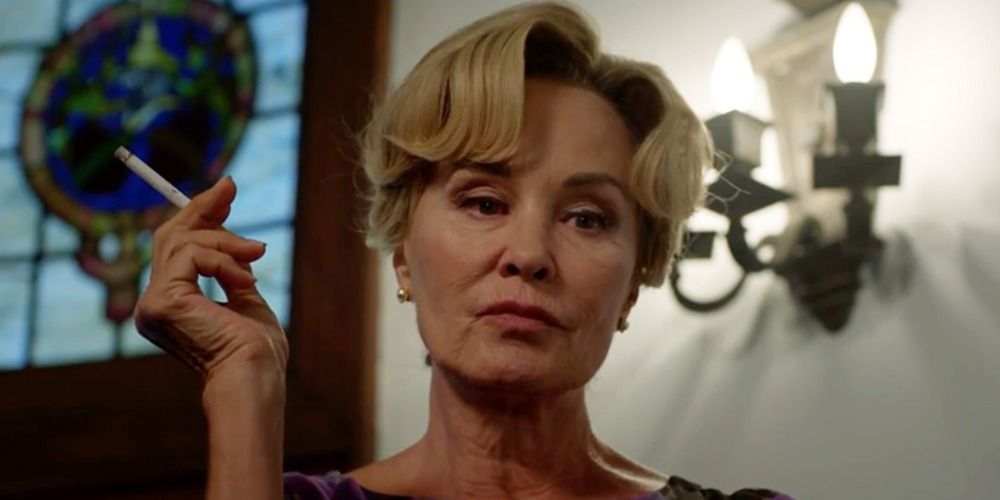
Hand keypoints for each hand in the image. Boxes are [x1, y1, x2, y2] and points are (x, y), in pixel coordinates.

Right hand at [134, 177, 288, 381]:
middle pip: (169, 237)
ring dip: (227, 242)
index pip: (175, 250)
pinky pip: (192, 256)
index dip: (198, 216)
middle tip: (230, 186)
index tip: (224, 191)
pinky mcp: (162, 301)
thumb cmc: (257, 351)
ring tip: (257, 254)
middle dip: (203, 208)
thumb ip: (234, 273)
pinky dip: (224, 260)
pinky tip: (244, 280)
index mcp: (170, 307)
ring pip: (183, 242)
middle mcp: (153, 305)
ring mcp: (152, 304)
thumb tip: (241, 240)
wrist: (256, 377)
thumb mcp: (246, 300)